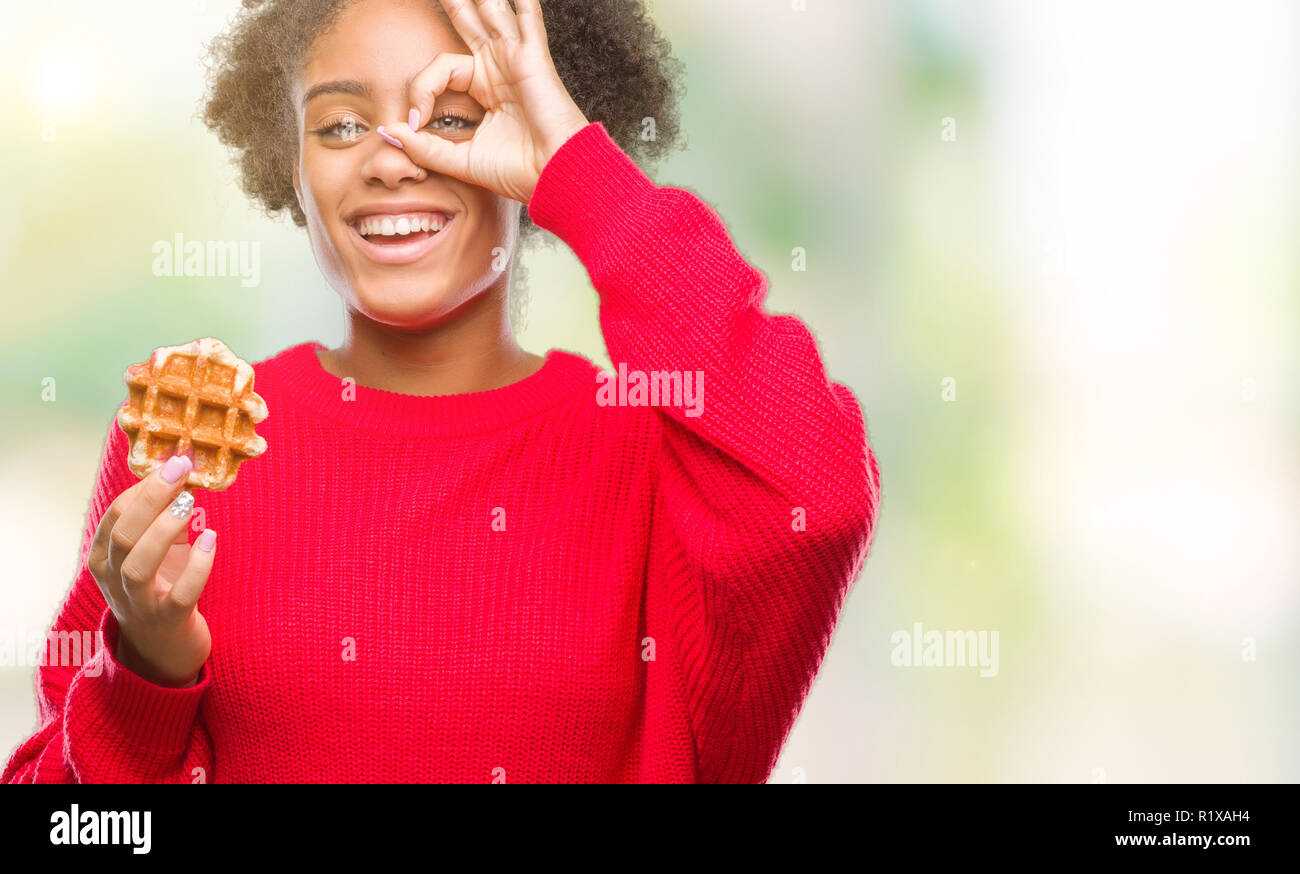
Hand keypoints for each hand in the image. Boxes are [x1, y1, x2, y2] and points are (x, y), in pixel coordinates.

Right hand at [87, 455, 216, 687]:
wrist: (163, 651)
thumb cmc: (161, 587)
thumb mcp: (154, 549)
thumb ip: (162, 515)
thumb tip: (180, 466)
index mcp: (105, 557)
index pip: (116, 515)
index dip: (144, 486)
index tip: (174, 461)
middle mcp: (115, 580)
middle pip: (123, 534)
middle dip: (152, 498)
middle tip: (182, 470)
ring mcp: (140, 602)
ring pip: (138, 564)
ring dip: (164, 529)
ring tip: (190, 503)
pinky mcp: (169, 620)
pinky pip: (180, 593)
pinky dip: (197, 565)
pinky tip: (211, 538)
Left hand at [378, 0, 589, 202]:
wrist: (553, 177)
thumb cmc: (518, 172)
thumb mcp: (461, 161)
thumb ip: (425, 147)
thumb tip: (390, 131)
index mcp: (484, 89)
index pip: (440, 70)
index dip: (421, 90)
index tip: (416, 121)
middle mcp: (499, 68)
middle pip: (468, 23)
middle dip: (452, 4)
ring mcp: (515, 60)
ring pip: (492, 12)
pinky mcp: (532, 59)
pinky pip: (528, 20)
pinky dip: (524, 3)